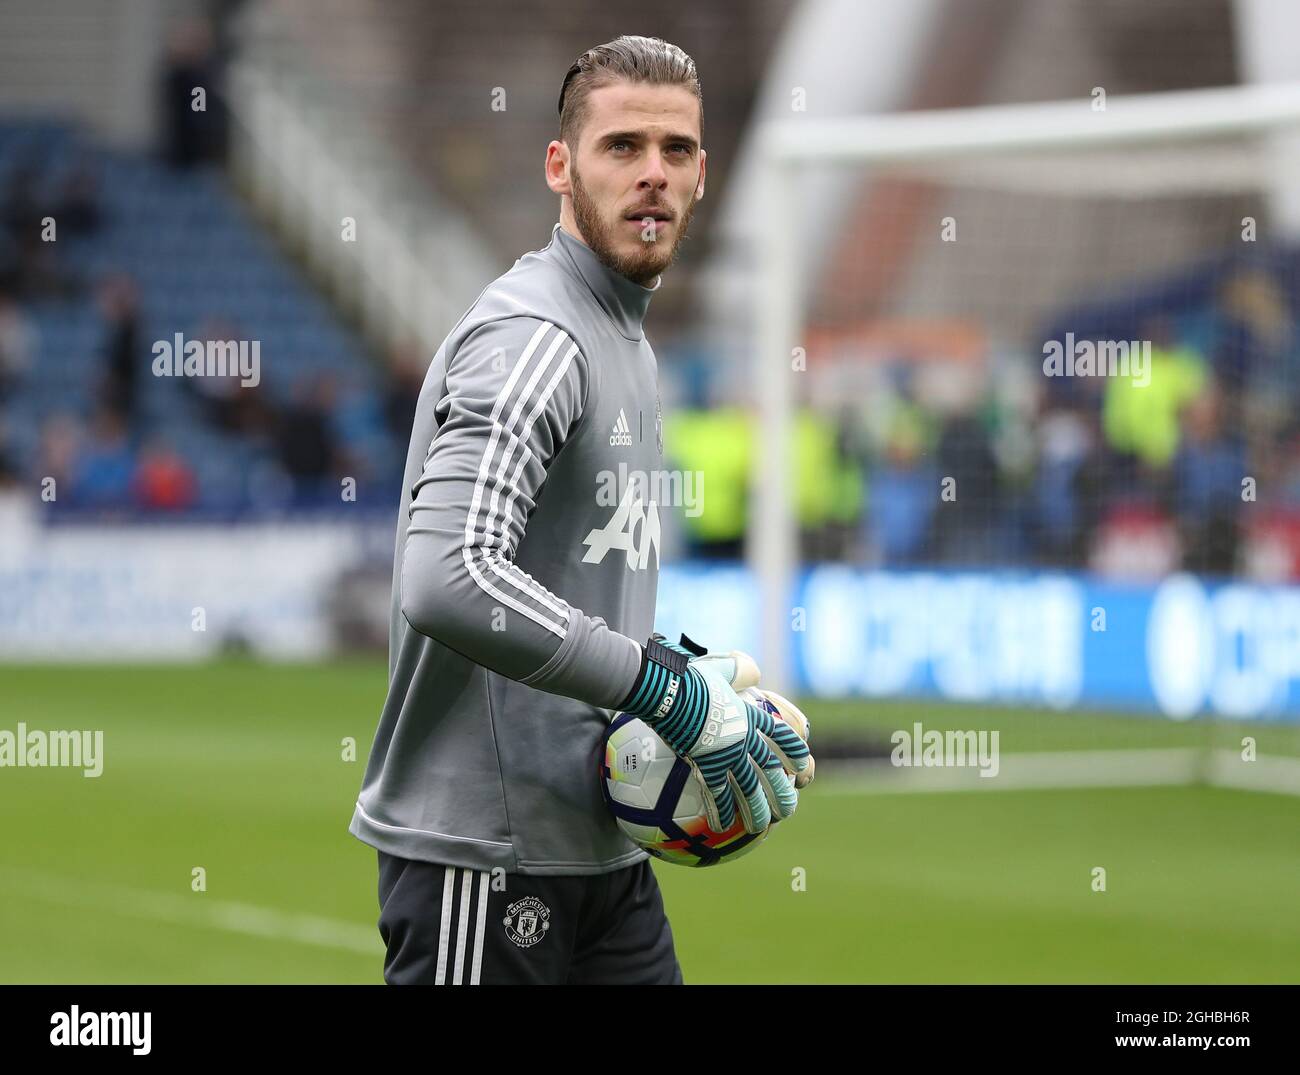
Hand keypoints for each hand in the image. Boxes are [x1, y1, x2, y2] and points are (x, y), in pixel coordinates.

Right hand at [622, 638, 811, 833]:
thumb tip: (753, 670)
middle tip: (788, 809)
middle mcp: (744, 738)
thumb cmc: (690, 678)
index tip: (802, 767)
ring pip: (749, 787)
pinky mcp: (706, 765)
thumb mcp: (719, 670)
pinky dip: (721, 811)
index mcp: (749, 716)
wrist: (670, 692)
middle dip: (781, 791)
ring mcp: (727, 753)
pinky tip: (722, 827)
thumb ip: (737, 670)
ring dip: (757, 810)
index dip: (793, 751)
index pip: (780, 735)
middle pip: (769, 769)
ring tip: (763, 827)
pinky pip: (717, 794)